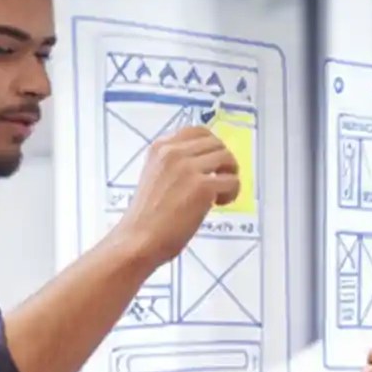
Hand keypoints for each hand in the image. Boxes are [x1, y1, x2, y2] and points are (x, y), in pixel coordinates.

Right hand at [117, 125, 239, 266]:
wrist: (139, 240)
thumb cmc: (146, 217)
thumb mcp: (154, 176)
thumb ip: (173, 165)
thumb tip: (204, 164)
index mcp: (160, 148)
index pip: (196, 131)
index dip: (211, 146)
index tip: (211, 163)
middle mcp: (174, 152)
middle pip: (216, 144)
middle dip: (223, 162)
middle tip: (218, 182)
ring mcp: (188, 169)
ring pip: (227, 158)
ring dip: (229, 175)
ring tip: (218, 194)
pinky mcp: (202, 187)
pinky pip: (232, 181)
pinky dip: (231, 193)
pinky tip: (217, 204)